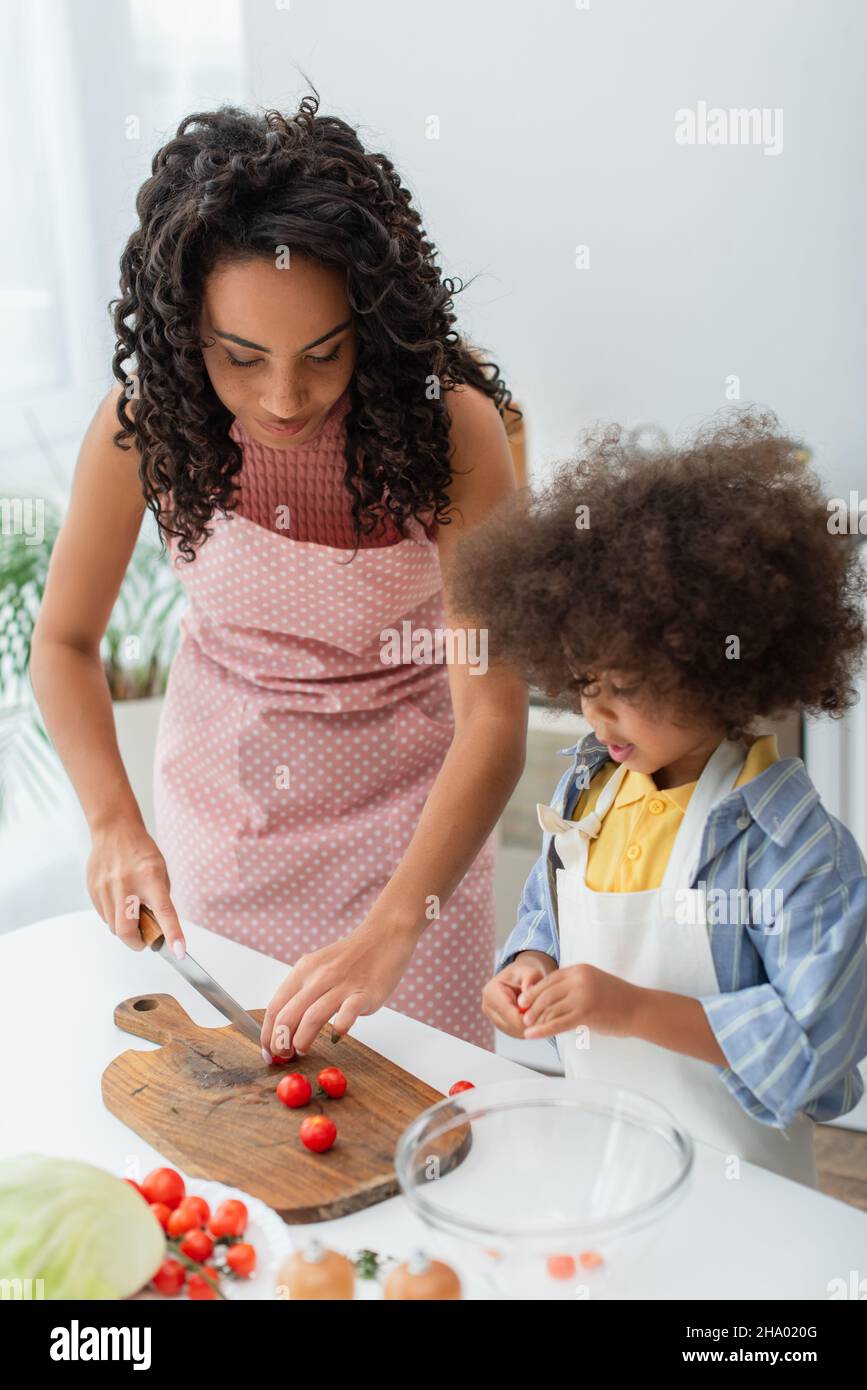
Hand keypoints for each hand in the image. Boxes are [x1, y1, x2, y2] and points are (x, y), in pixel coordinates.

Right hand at [86, 821, 185, 955]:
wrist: (114, 830)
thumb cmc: (141, 851)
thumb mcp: (160, 871)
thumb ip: (159, 899)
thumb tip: (158, 928)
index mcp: (150, 877)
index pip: (164, 911)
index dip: (172, 934)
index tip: (179, 952)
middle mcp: (126, 884)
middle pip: (127, 930)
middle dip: (136, 943)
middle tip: (143, 940)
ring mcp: (106, 887)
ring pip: (113, 927)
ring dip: (124, 929)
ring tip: (131, 912)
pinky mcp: (93, 890)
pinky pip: (104, 916)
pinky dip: (113, 917)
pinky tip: (119, 902)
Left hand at [260, 918, 418, 1058]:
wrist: (385, 936)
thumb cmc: (351, 958)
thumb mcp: (319, 968)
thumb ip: (304, 992)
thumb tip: (286, 1027)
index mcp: (303, 970)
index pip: (275, 1007)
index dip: (268, 1033)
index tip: (268, 1050)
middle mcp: (319, 976)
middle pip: (288, 1015)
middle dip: (280, 1042)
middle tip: (284, 1056)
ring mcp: (342, 984)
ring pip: (312, 1017)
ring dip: (302, 1040)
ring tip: (302, 1050)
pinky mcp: (364, 992)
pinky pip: (348, 1013)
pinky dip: (339, 1027)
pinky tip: (335, 1036)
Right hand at [482, 950, 557, 1036]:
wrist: (519, 977)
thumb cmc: (524, 973)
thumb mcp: (529, 970)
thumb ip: (530, 978)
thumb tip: (529, 990)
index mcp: (491, 993)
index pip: (511, 1015)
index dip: (531, 1016)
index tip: (547, 1011)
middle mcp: (488, 1008)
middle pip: (514, 1026)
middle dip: (534, 1022)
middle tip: (550, 1013)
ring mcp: (494, 1019)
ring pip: (518, 1032)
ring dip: (533, 1026)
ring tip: (545, 1013)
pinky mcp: (502, 1027)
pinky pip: (519, 1033)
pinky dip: (531, 1028)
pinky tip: (539, 1017)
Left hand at [521, 963, 640, 1039]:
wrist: (640, 1009)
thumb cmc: (618, 999)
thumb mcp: (593, 983)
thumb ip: (574, 986)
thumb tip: (552, 997)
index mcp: (579, 970)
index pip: (549, 979)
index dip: (534, 991)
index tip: (523, 1000)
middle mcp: (578, 979)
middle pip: (546, 993)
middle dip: (531, 1006)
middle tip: (523, 1016)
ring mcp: (582, 995)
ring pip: (550, 1008)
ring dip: (536, 1019)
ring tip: (527, 1027)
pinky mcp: (585, 1013)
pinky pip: (558, 1023)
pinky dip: (542, 1030)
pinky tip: (532, 1035)